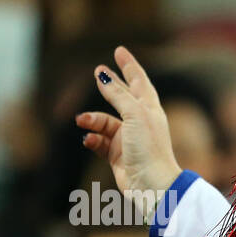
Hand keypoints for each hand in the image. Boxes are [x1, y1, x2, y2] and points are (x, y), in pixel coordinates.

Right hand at [75, 46, 181, 202]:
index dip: (129, 65)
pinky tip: (88, 139)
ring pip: (104, 122)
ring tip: (83, 121)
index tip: (119, 50)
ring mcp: (128, 139)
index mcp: (150, 109)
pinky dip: (92, 138)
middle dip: (110, 85)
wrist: (152, 185)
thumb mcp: (134, 114)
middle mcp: (140, 122)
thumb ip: (117, 93)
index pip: (139, 81)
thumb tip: (101, 74)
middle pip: (122, 97)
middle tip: (97, 71)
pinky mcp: (118, 156)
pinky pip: (99, 141)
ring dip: (91, 120)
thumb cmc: (148, 148)